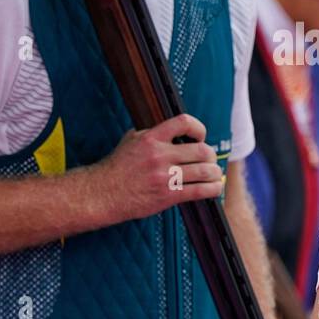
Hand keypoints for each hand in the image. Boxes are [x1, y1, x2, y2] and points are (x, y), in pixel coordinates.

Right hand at [86, 113, 222, 224]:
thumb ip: (153, 133)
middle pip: (202, 150)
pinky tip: (215, 188)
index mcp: (151, 138)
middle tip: (209, 160)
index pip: (184, 122)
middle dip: (210, 156)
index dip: (198, 128)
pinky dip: (213, 189)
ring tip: (214, 175)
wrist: (103, 193)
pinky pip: (200, 191)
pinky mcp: (168, 196)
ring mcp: (165, 177)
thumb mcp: (131, 140)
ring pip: (205, 171)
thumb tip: (174, 129)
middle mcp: (160, 156)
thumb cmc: (117, 167)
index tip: (200, 136)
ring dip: (215, 173)